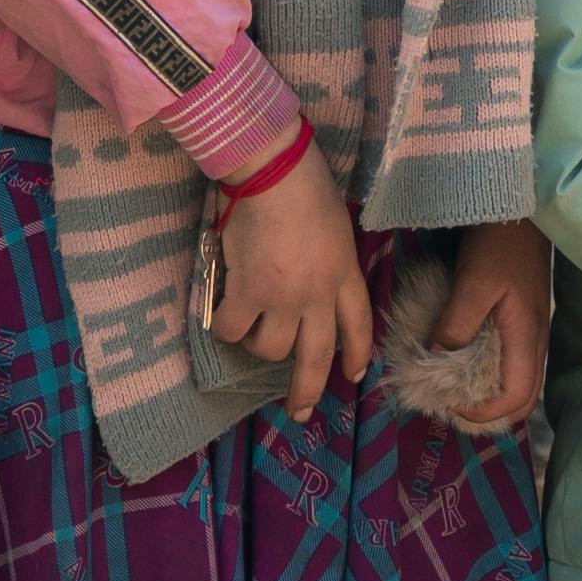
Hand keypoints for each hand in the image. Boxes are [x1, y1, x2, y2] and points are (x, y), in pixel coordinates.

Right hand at [213, 137, 373, 414]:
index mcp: (345, 272)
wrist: (273, 169)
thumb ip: (331, 258)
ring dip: (258, 344)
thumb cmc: (305, 182)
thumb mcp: (336, 225)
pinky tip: (222, 313)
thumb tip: (314, 277)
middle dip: (307, 389)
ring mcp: (284, 298)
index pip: (359, 324)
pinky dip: (227, 328)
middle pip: (317, 356)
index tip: (353, 376)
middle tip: (298, 411)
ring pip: (271, 349)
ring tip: (249, 327)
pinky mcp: (248, 293)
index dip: (357, 354)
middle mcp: (319, 294)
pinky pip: (234, 330)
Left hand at [424, 209, 552, 435]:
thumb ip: (456, 322)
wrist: (520, 213)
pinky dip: (491, 373)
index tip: (450, 405)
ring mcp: (532, 332)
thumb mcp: (473, 283)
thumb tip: (436, 359)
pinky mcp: (524, 321)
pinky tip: (464, 361)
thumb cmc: (499, 246)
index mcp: (527, 338)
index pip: (516, 397)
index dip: (484, 412)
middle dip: (490, 411)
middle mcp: (535, 342)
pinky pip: (512, 362)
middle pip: (522, 397)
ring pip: (519, 380)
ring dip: (490, 393)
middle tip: (453, 404)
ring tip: (455, 388)